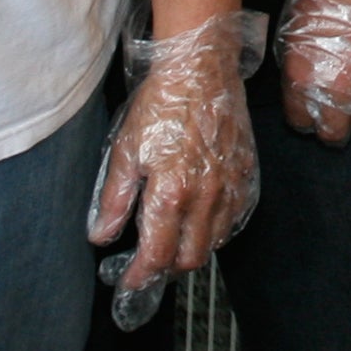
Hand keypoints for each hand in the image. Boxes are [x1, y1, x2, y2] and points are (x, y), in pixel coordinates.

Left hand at [89, 8, 265, 329]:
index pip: (157, 255)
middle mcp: (205, 197)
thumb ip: (115, 200)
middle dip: (169, 267)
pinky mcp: (247, 173)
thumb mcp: (126, 151)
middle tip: (151, 260)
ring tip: (175, 237)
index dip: (140, 275)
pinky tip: (202, 215)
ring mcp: (231, 186)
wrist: (200, 70)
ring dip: (195, 247)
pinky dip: (219, 226)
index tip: (128, 281)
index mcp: (171, 194)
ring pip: (217, 240)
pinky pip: (236, 215)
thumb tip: (103, 235)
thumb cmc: (161, 106)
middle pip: (191, 258)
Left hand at [276, 0, 350, 145]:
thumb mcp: (291, 28)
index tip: (311, 112)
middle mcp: (334, 85)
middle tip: (338, 116)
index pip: (301, 121)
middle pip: (335, 132)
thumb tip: (304, 85)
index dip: (306, 118)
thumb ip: (297, 65)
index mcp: (301, 75)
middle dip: (334, 128)